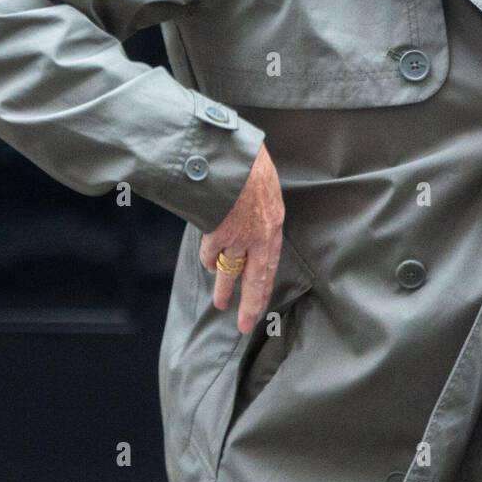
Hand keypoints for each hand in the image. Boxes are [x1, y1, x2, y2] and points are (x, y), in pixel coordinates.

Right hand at [198, 142, 284, 333]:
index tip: (263, 304)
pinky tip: (205, 265)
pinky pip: (209, 253)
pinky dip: (206, 259)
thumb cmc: (251, 165)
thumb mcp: (266, 187)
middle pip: (255, 278)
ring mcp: (238, 237)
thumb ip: (262, 210)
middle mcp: (260, 236)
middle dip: (250, 303)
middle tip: (246, 325)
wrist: (234, 157)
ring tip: (220, 303)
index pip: (272, 264)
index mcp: (275, 224)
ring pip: (229, 270)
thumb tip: (254, 220)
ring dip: (223, 288)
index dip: (266, 286)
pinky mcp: (217, 234)